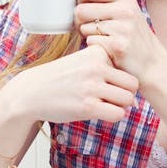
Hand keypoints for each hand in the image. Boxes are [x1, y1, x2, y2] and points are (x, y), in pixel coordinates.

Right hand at [10, 43, 137, 123]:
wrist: (32, 92)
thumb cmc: (60, 78)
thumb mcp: (83, 61)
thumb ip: (107, 68)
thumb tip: (135, 94)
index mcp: (96, 51)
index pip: (127, 65)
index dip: (120, 76)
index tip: (106, 80)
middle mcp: (96, 67)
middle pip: (133, 83)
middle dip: (126, 93)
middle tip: (112, 97)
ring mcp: (92, 87)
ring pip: (128, 99)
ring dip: (120, 105)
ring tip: (104, 104)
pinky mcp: (87, 107)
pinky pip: (118, 114)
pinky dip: (113, 116)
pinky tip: (99, 112)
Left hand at [75, 0, 163, 82]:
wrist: (153, 64)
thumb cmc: (134, 36)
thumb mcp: (123, 9)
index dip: (80, 1)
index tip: (86, 10)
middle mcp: (125, 9)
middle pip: (80, 9)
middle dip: (79, 21)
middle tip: (89, 29)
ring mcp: (123, 27)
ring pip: (83, 27)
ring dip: (87, 36)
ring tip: (102, 39)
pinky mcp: (118, 45)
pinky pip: (90, 42)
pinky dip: (95, 47)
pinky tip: (107, 49)